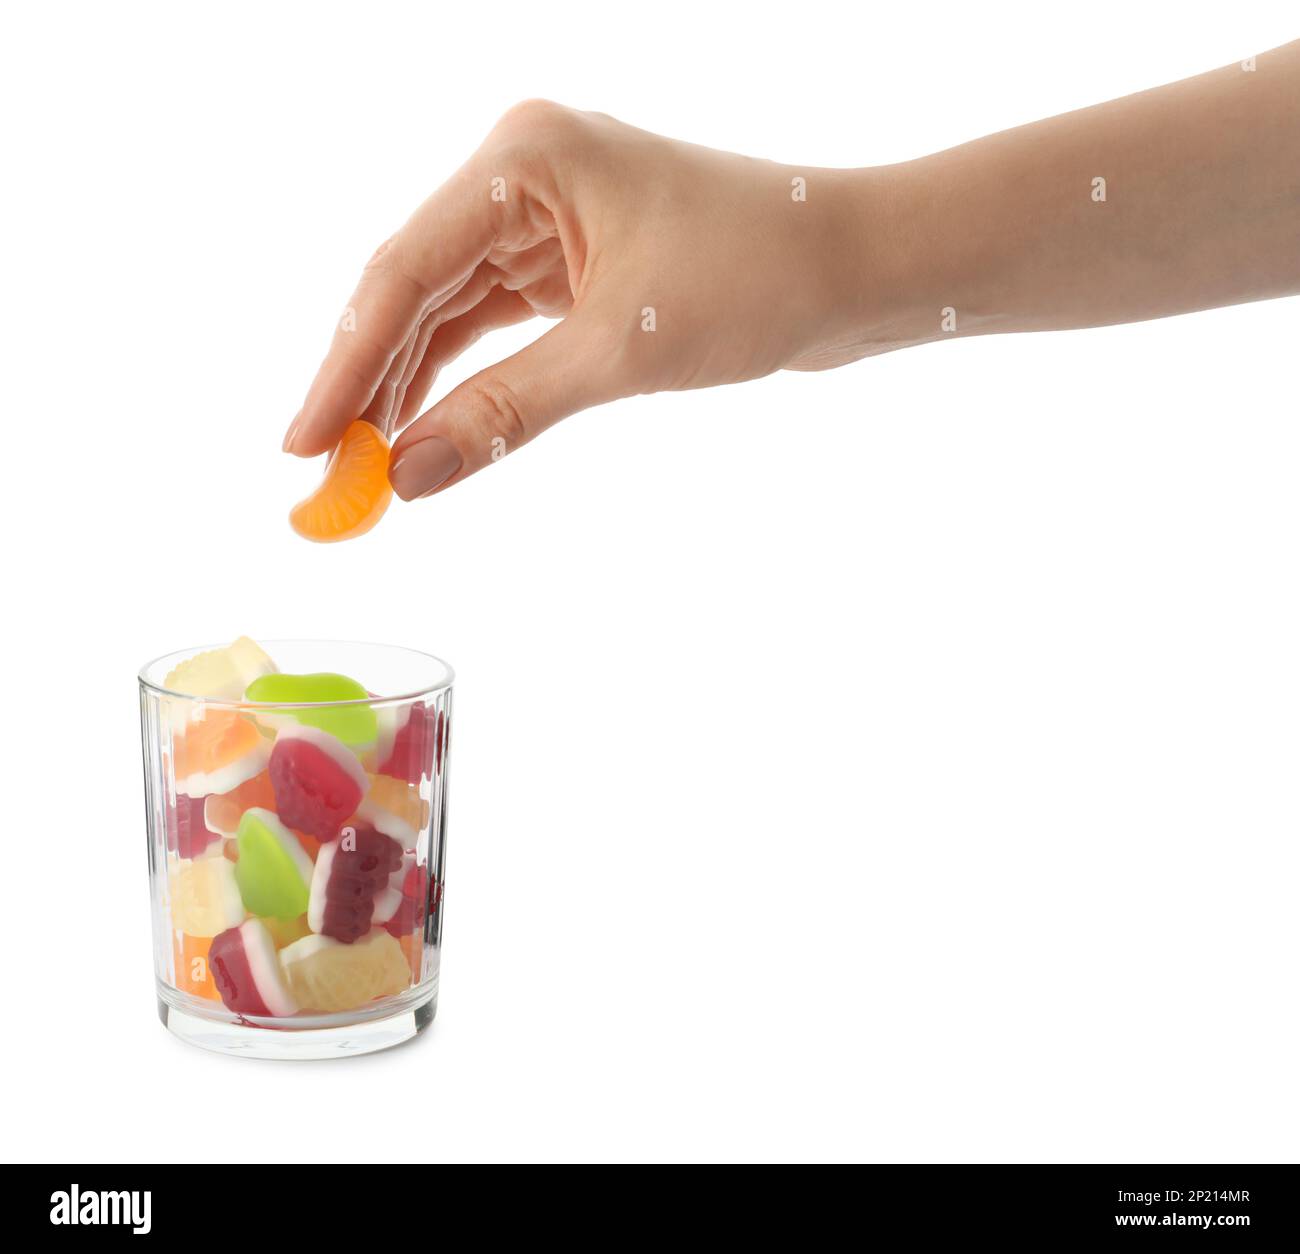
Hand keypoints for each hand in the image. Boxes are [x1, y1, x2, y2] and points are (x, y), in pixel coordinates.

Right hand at [282, 100, 892, 498]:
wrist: (855, 267)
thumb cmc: (760, 274)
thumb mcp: (621, 350)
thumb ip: (506, 411)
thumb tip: (409, 477)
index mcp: (524, 157)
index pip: (404, 270)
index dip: (345, 364)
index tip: (304, 443)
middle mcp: (524, 174)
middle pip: (415, 289)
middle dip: (371, 384)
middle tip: (328, 475)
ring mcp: (548, 218)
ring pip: (450, 311)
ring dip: (411, 386)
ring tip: (368, 467)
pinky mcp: (574, 262)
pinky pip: (494, 324)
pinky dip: (463, 378)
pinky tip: (427, 427)